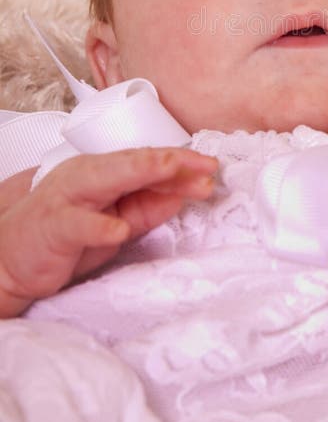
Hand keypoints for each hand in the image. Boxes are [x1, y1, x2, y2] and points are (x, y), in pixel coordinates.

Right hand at [0, 147, 216, 316]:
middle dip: (172, 160)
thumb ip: (145, 209)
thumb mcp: (114, 223)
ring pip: (107, 178)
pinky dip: (99, 225)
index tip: (213, 167)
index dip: (183, 164)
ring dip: (142, 172)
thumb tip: (183, 197)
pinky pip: (78, 224)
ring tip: (172, 171)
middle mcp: (87, 177)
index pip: (149, 163)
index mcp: (104, 173)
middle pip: (134, 162)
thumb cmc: (62, 238)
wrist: (10, 261)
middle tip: (206, 162)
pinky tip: (119, 228)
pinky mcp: (54, 226)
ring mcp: (68, 198)